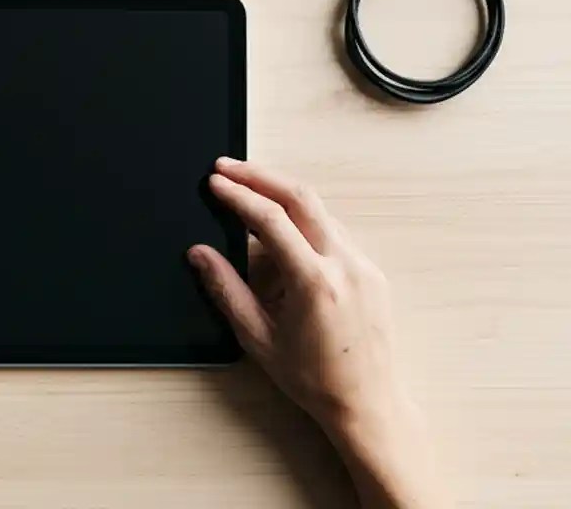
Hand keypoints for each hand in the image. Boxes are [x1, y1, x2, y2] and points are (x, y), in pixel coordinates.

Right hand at [189, 158, 444, 507]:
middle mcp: (345, 265)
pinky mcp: (371, 271)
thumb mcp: (258, 336)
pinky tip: (282, 226)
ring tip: (248, 192)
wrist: (367, 402)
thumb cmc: (314, 379)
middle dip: (260, 175)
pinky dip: (304, 219)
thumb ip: (226, 289)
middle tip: (227, 167)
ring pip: (320, 210)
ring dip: (283, 194)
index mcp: (315, 282)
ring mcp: (363, 265)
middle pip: (301, 197)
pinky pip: (334, 231)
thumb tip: (200, 254)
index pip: (271, 219)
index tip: (215, 182)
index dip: (239, 195)